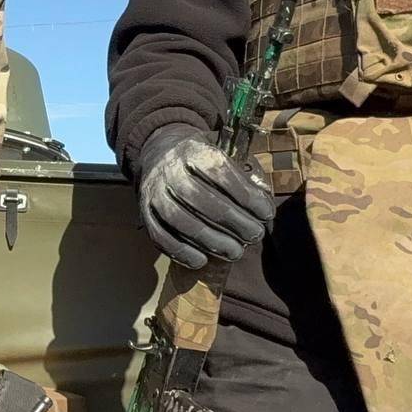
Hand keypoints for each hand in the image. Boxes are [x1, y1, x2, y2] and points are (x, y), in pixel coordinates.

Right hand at [137, 124, 275, 268]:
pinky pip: (159, 235)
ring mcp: (154, 191)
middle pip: (202, 200)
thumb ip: (245, 174)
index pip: (222, 174)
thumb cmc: (202, 159)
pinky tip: (201, 261)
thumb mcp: (223, 152)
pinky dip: (180, 252)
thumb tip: (263, 204)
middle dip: (234, 222)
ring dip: (211, 241)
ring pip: (180, 220)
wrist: (159, 151)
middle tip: (254, 236)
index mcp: (193, 150)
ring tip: (235, 252)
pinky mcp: (145, 210)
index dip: (248, 196)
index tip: (266, 213)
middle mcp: (170, 169)